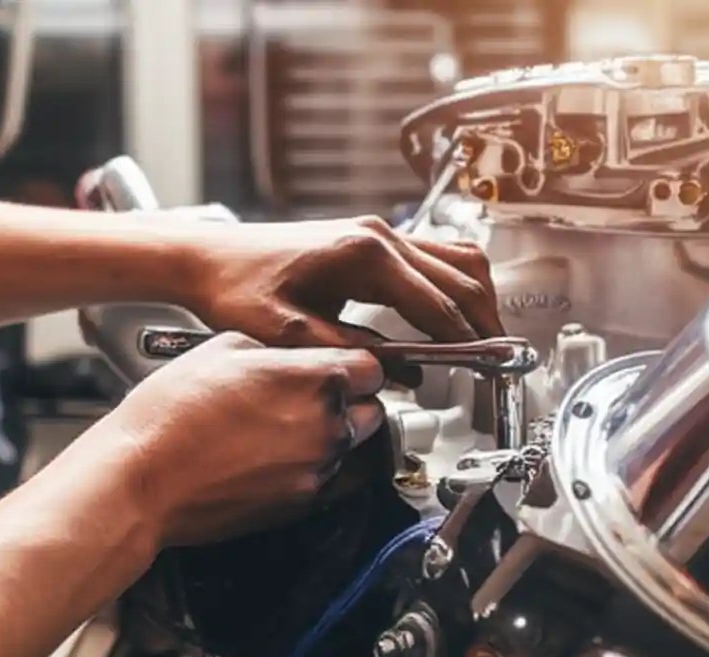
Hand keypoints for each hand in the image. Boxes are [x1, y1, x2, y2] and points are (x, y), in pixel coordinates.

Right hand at [82, 332, 384, 546]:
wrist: (142, 478)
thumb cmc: (170, 415)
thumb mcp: (221, 348)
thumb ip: (273, 349)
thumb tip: (284, 357)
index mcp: (315, 379)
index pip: (374, 368)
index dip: (355, 365)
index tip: (341, 366)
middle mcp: (327, 426)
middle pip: (372, 410)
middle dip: (350, 402)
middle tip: (313, 396)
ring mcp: (317, 470)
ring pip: (352, 448)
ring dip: (332, 436)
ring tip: (287, 428)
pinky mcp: (301, 503)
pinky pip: (329, 480)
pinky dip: (315, 468)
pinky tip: (278, 457)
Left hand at [185, 216, 503, 345]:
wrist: (208, 256)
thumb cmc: (235, 287)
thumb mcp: (286, 332)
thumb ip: (346, 353)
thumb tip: (396, 372)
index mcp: (362, 255)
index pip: (435, 302)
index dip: (463, 340)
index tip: (483, 367)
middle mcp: (378, 235)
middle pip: (460, 275)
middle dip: (484, 320)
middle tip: (499, 359)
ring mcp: (378, 232)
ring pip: (455, 258)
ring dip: (476, 298)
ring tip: (486, 339)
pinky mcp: (371, 238)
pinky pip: (433, 255)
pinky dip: (454, 283)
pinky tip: (453, 314)